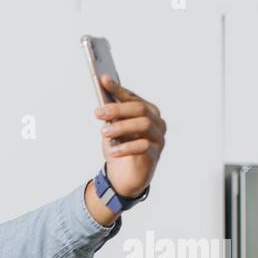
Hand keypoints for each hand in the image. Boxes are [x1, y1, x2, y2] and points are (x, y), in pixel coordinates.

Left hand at [95, 74, 165, 197]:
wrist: (124, 177)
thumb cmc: (119, 148)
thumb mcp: (112, 131)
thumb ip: (111, 118)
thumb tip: (102, 105)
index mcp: (146, 112)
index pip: (132, 97)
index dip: (118, 89)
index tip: (103, 81)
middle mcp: (156, 122)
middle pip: (140, 109)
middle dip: (118, 109)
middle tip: (98, 113)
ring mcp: (158, 137)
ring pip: (143, 125)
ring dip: (121, 127)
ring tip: (103, 132)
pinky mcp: (155, 154)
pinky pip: (144, 146)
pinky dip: (126, 147)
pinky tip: (113, 151)